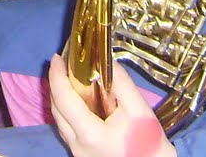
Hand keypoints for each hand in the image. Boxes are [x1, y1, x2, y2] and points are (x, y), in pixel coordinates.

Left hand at [48, 56, 174, 156]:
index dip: (57, 76)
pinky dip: (66, 111)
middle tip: (63, 64)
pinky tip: (77, 100)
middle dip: (56, 84)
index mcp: (90, 133)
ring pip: (59, 121)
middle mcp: (77, 145)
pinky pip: (66, 129)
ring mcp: (77, 152)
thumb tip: (107, 59)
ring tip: (68, 77)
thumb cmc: (149, 144)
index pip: (64, 100)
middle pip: (57, 110)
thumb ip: (121, 83)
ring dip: (59, 97)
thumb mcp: (140, 110)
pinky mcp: (81, 155)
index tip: (57, 58)